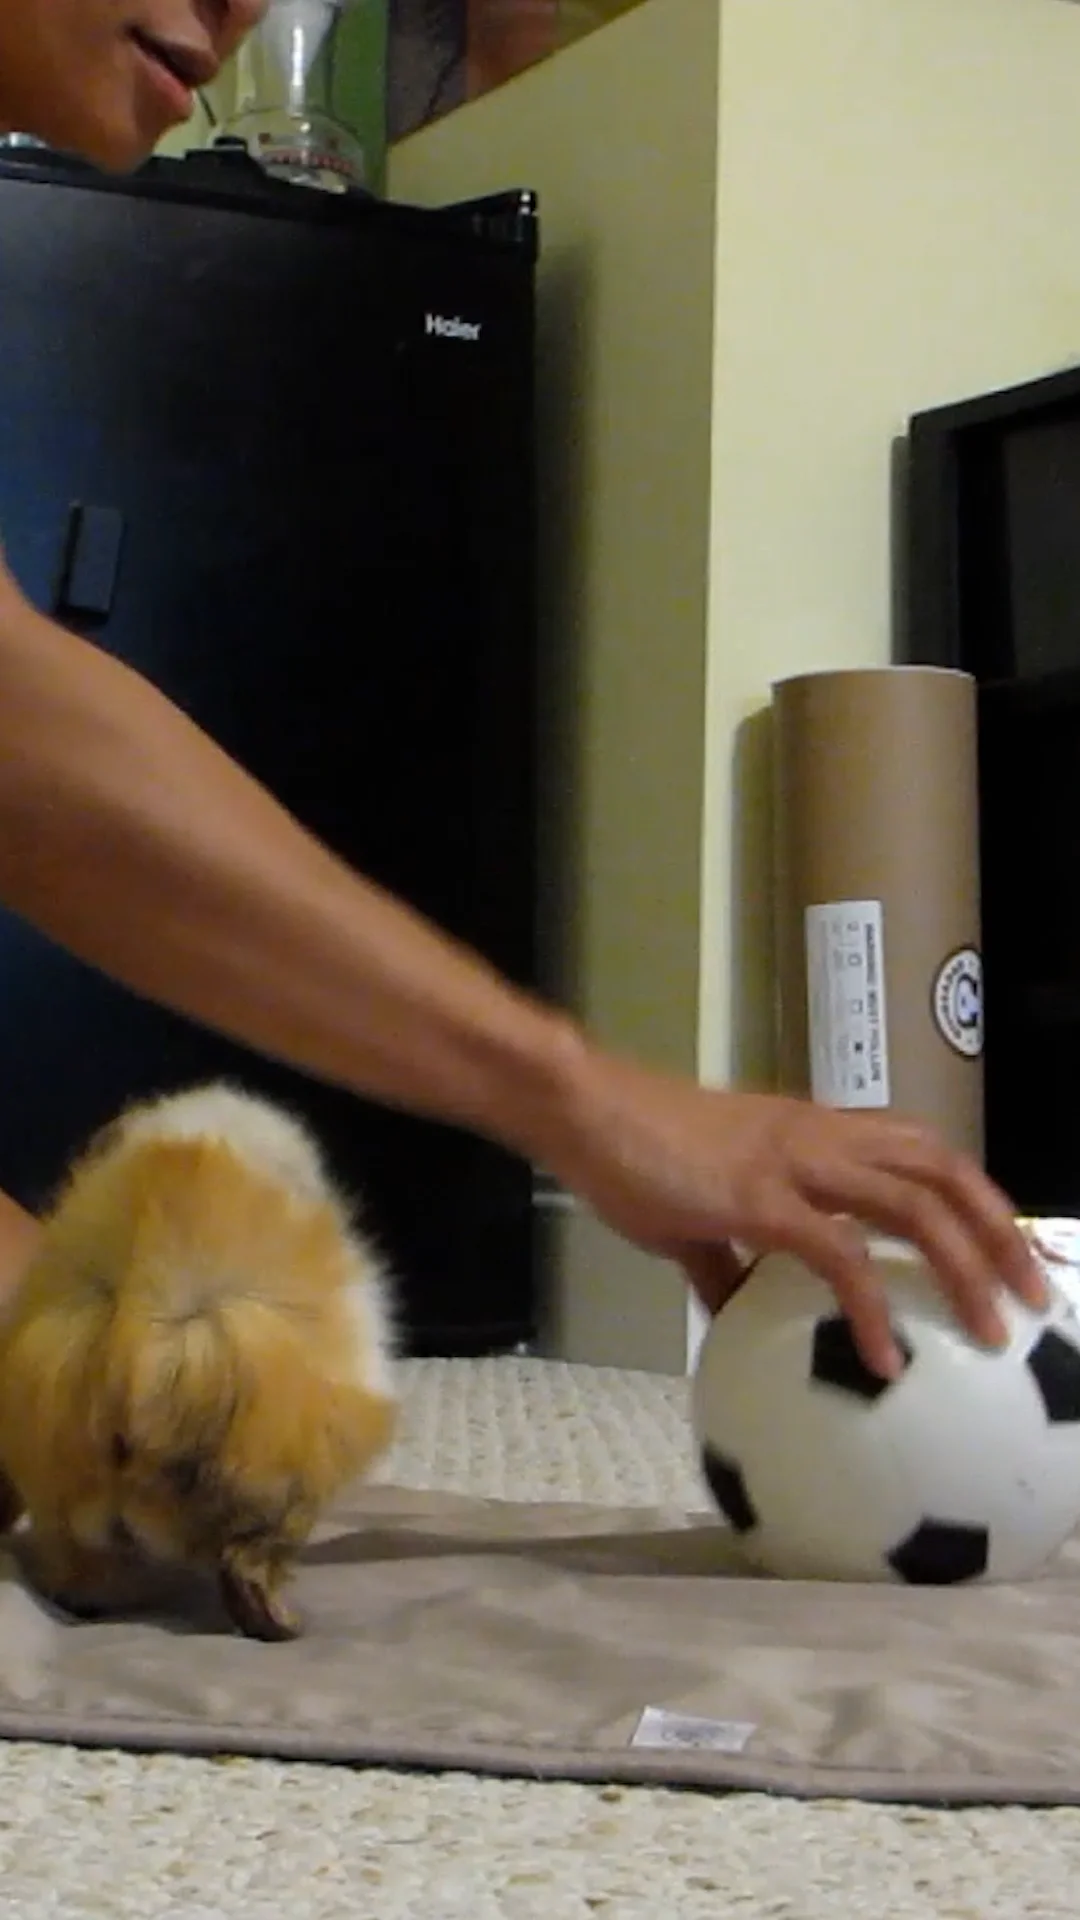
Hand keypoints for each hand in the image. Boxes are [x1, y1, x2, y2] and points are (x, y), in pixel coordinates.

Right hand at [543, 1048, 1045, 1378]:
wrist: (583, 1111)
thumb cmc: (631, 1154)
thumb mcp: (692, 1216)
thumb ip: (726, 1262)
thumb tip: (740, 1313)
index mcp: (815, 1132)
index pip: (920, 1150)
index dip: (975, 1195)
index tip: (1009, 1248)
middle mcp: (823, 1137)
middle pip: (942, 1168)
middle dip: (1001, 1228)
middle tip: (1037, 1292)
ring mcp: (797, 1163)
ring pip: (915, 1203)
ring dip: (968, 1265)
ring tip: (998, 1330)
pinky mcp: (762, 1198)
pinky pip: (840, 1258)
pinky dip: (873, 1310)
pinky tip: (885, 1362)